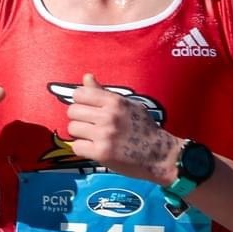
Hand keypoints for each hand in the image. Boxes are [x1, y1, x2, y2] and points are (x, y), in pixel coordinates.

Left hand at [65, 73, 181, 181]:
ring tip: (92, 137)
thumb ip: (104, 93)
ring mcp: (104, 135)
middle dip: (78, 119)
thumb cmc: (144, 128)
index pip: (79, 94)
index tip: (87, 109)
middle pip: (72, 111)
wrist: (160, 155)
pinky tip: (93, 149)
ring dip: (80, 134)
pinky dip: (82, 149)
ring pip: (72, 129)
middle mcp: (108, 116)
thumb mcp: (127, 105)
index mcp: (115, 101)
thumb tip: (87, 77)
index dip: (80, 102)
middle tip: (89, 126)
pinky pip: (76, 147)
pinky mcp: (102, 153)